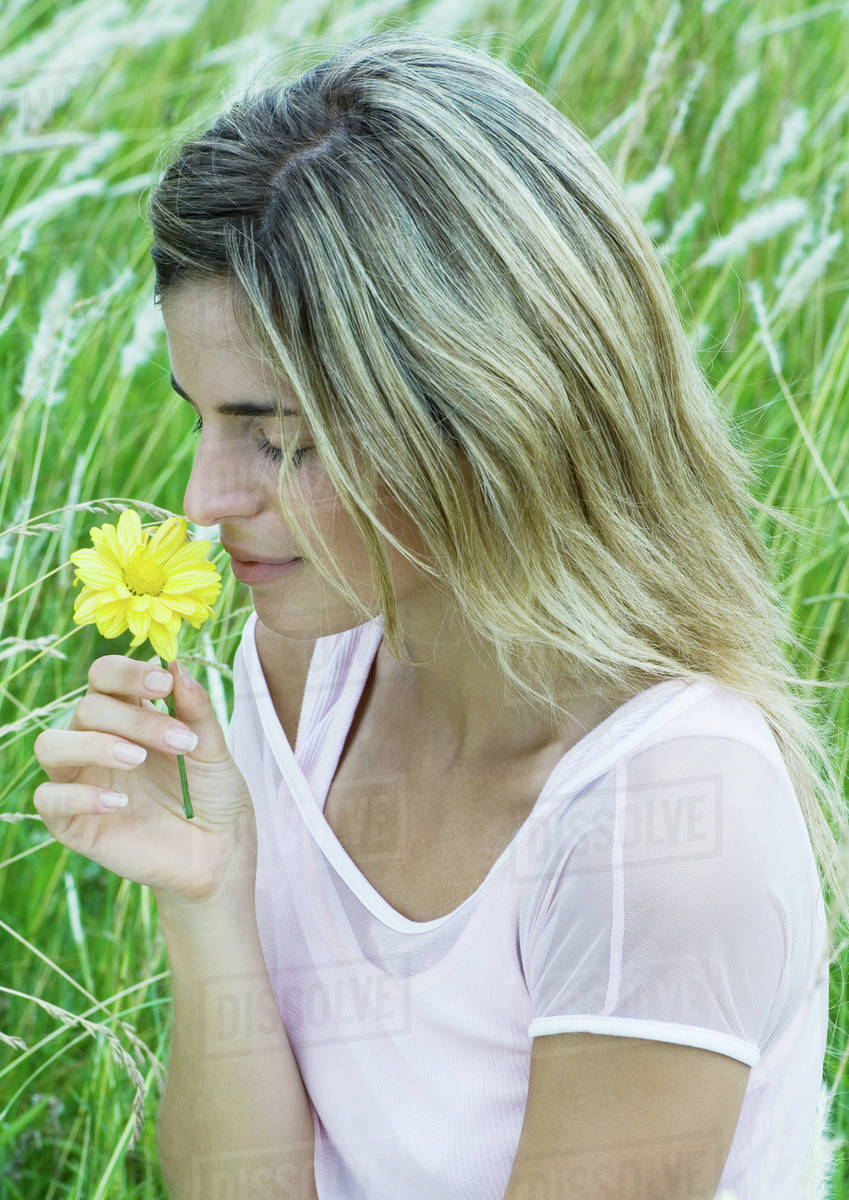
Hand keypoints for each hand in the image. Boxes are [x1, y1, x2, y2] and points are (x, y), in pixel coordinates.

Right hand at [33, 655, 255, 904]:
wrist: (219, 855)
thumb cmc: (214, 796)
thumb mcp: (213, 749)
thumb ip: (196, 709)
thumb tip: (175, 665)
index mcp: (128, 715)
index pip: (104, 676)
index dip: (126, 673)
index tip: (162, 683)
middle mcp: (98, 742)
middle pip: (87, 708)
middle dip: (134, 719)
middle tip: (179, 741)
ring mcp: (83, 781)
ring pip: (51, 745)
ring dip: (93, 745)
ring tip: (137, 760)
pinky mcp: (74, 823)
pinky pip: (48, 799)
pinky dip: (79, 795)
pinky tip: (121, 802)